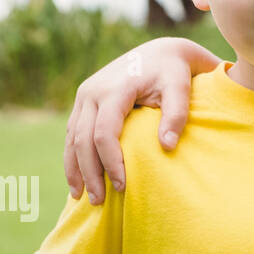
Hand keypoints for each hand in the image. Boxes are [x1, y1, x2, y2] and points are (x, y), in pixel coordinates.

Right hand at [63, 37, 220, 202]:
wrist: (162, 51)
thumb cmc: (175, 72)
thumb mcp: (181, 87)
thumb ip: (177, 114)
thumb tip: (167, 146)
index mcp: (115, 89)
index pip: (104, 133)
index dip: (111, 162)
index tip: (122, 186)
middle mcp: (92, 91)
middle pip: (82, 140)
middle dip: (89, 173)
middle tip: (99, 202)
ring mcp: (85, 96)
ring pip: (71, 139)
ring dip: (76, 169)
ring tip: (83, 197)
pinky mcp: (84, 102)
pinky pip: (72, 133)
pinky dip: (73, 157)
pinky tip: (79, 179)